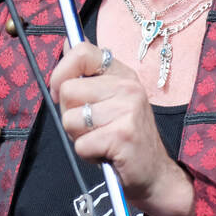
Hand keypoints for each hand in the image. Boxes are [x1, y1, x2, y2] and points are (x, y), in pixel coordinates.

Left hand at [49, 41, 194, 215]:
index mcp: (122, 74)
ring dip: (79, 137)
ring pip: (70, 120)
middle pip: (68, 91)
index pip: (82, 52)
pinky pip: (81, 144)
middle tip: (92, 127)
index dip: (61, 73)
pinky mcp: (123, 136)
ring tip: (100, 141)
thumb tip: (68, 41)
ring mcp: (128, 110)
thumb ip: (88, 73)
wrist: (154, 175)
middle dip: (70, 115)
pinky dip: (87, 155)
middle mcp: (128, 87)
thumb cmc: (124, 138)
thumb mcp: (110, 99)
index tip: (62, 94)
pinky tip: (106, 154)